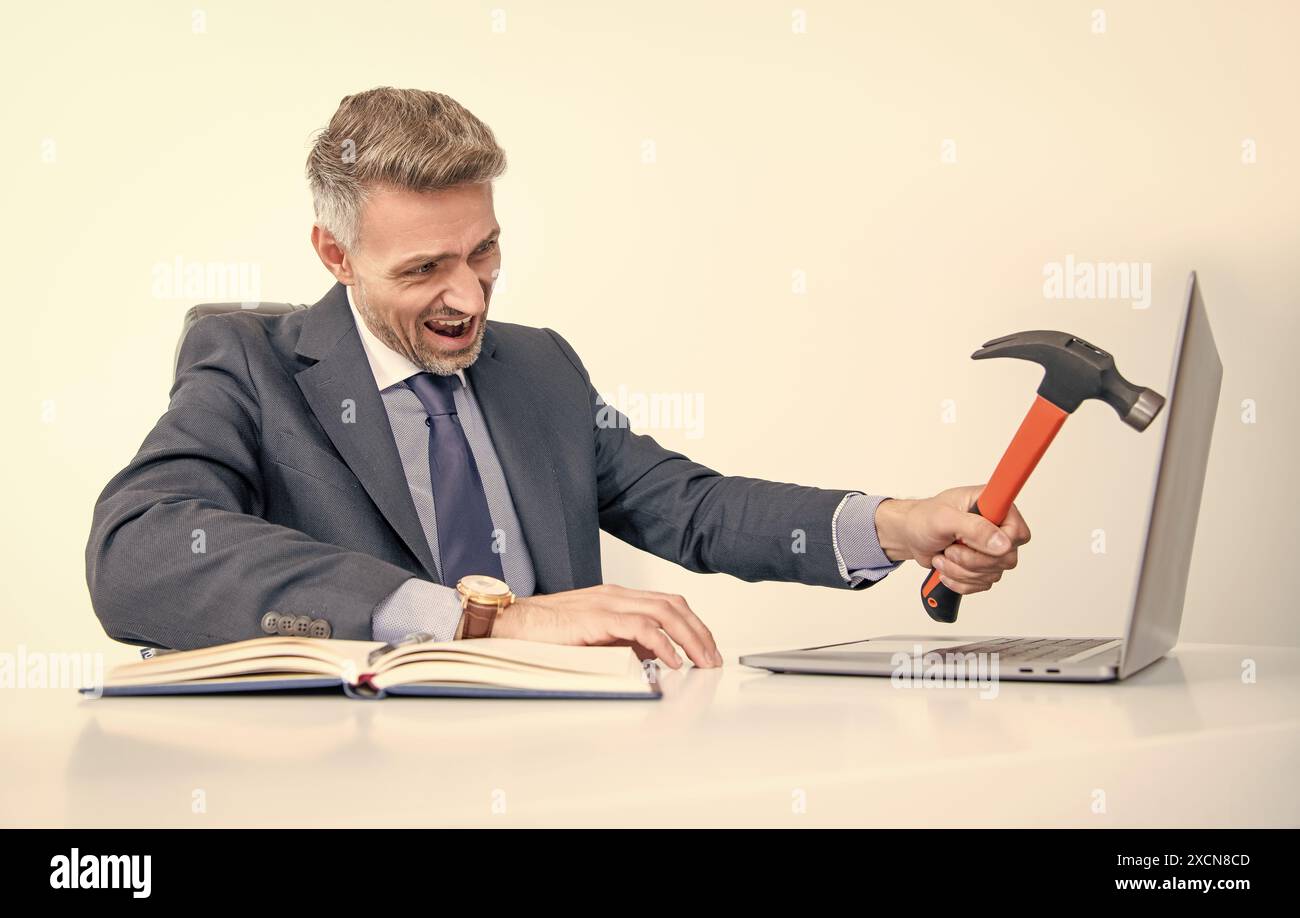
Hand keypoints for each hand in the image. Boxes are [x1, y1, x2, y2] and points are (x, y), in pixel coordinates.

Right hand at [491, 584, 722, 668]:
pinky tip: (673, 661)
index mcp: (616, 597)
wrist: (506, 625)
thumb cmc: (543, 634)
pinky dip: (663, 643)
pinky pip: (640, 626)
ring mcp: (606, 603)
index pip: (667, 603)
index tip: (706, 648)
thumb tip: (651, 657)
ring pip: (664, 612)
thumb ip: (621, 641)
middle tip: (713, 658)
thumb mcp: (592, 637)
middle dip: (700, 631)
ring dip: (690, 637)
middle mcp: (615, 595)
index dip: (692, 624)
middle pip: (673, 605)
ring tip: (702, 661)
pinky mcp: (596, 618)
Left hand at [874, 485, 1030, 594]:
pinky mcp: (984, 567)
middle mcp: (997, 528)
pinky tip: (946, 568)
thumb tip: (1003, 543)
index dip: (1002, 543)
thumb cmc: (924, 519)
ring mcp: (992, 550)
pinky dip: (960, 581)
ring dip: (961, 570)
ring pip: (993, 574)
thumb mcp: (944, 518)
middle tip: (951, 548)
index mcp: (994, 506)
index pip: (1018, 531)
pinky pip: (982, 585)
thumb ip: (974, 528)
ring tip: (943, 555)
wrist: (911, 535)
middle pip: (1006, 558)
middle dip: (972, 560)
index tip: (974, 542)